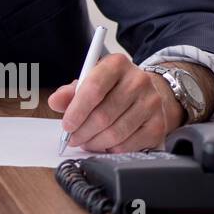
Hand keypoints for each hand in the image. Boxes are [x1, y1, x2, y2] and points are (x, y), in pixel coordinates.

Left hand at [47, 53, 183, 152]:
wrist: (146, 92)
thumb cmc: (112, 88)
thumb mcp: (89, 82)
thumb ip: (70, 92)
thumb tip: (56, 102)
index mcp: (116, 64)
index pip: (94, 88)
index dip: (77, 110)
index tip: (66, 125)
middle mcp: (138, 80)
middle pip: (104, 115)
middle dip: (83, 131)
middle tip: (72, 139)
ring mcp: (151, 103)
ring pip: (116, 132)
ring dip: (95, 142)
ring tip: (86, 142)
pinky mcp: (158, 124)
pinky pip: (130, 144)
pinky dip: (112, 149)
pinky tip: (104, 145)